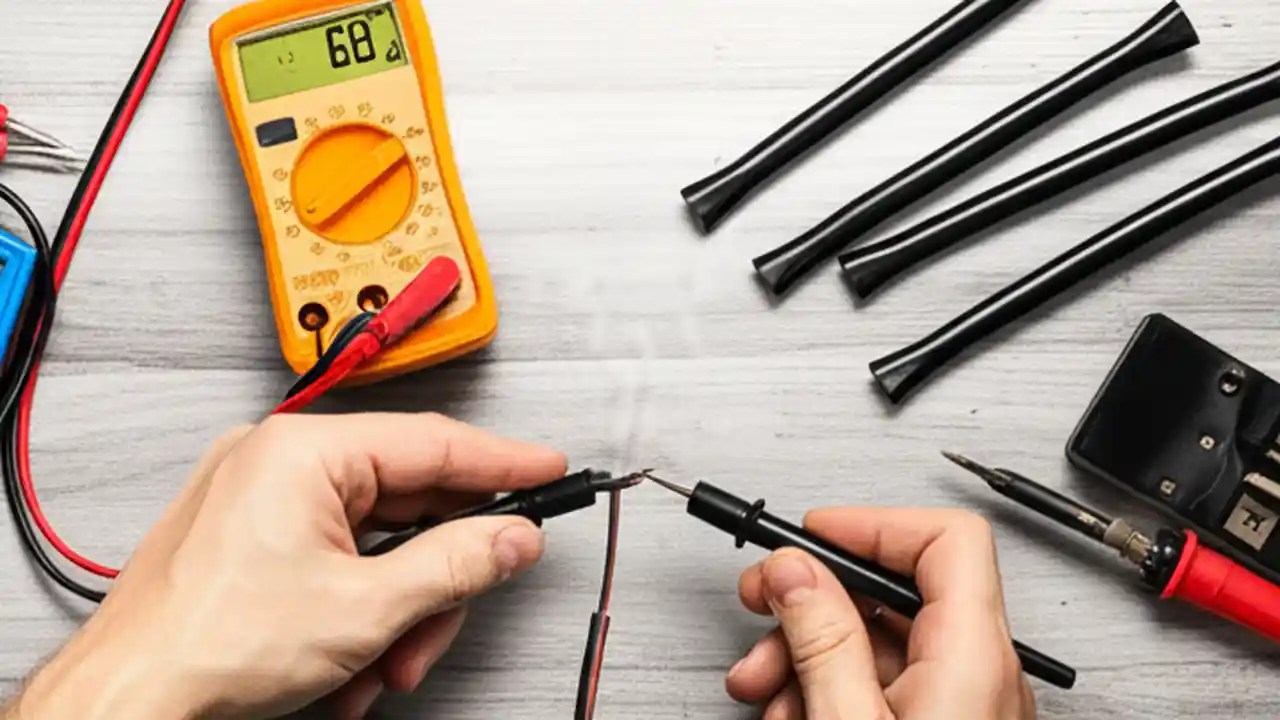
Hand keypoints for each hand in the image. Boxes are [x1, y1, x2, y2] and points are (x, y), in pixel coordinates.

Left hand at [10, 413, 565, 719]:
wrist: (126, 700)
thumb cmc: (208, 645)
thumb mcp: (365, 609)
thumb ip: (456, 564)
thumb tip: (512, 536)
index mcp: (303, 451)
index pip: (433, 443)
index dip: (504, 461)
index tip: (549, 470)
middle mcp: (280, 461)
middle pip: (407, 501)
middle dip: (436, 576)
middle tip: (460, 608)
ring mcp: (263, 498)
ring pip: (375, 540)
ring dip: (399, 609)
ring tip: (389, 664)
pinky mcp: (253, 535)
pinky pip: (338, 557)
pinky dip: (360, 608)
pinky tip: (355, 661)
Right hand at [727, 509, 1035, 718]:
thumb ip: (821, 642)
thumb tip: (795, 569)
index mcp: (975, 658)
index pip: (947, 538)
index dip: (873, 525)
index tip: (810, 538)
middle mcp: (983, 676)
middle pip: (896, 591)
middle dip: (814, 598)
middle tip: (761, 602)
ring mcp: (964, 706)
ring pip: (879, 642)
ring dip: (808, 652)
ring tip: (764, 684)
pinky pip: (885, 685)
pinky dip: (830, 688)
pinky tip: (793, 712)